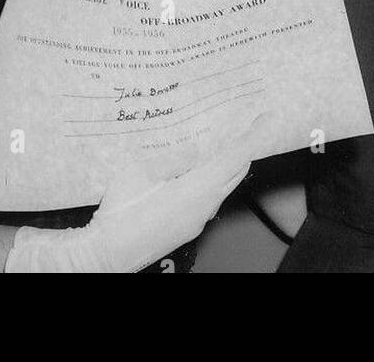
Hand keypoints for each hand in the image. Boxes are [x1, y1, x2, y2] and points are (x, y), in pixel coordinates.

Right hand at [6, 124, 264, 272]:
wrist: (107, 255)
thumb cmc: (121, 212)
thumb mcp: (141, 171)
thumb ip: (173, 157)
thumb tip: (196, 148)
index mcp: (197, 189)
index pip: (235, 157)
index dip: (252, 136)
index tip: (267, 118)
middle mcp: (205, 205)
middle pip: (236, 172)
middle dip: (244, 149)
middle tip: (246, 126)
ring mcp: (198, 220)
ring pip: (225, 187)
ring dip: (229, 165)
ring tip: (225, 144)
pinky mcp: (188, 227)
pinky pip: (212, 198)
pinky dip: (216, 180)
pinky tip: (201, 172)